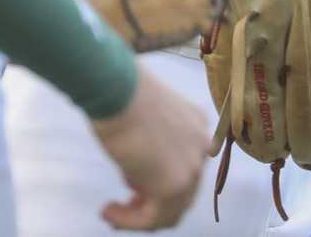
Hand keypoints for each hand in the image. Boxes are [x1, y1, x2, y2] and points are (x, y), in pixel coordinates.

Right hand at [88, 67, 211, 229]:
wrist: (119, 90)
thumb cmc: (123, 94)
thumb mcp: (144, 120)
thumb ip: (150, 146)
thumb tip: (137, 172)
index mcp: (197, 125)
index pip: (184, 164)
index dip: (158, 179)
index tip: (132, 186)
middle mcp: (201, 147)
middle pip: (183, 190)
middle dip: (152, 201)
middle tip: (126, 203)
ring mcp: (191, 168)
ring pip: (171, 209)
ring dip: (139, 215)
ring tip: (113, 212)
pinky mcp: (172, 188)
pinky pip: (152, 218)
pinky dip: (129, 221)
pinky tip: (109, 211)